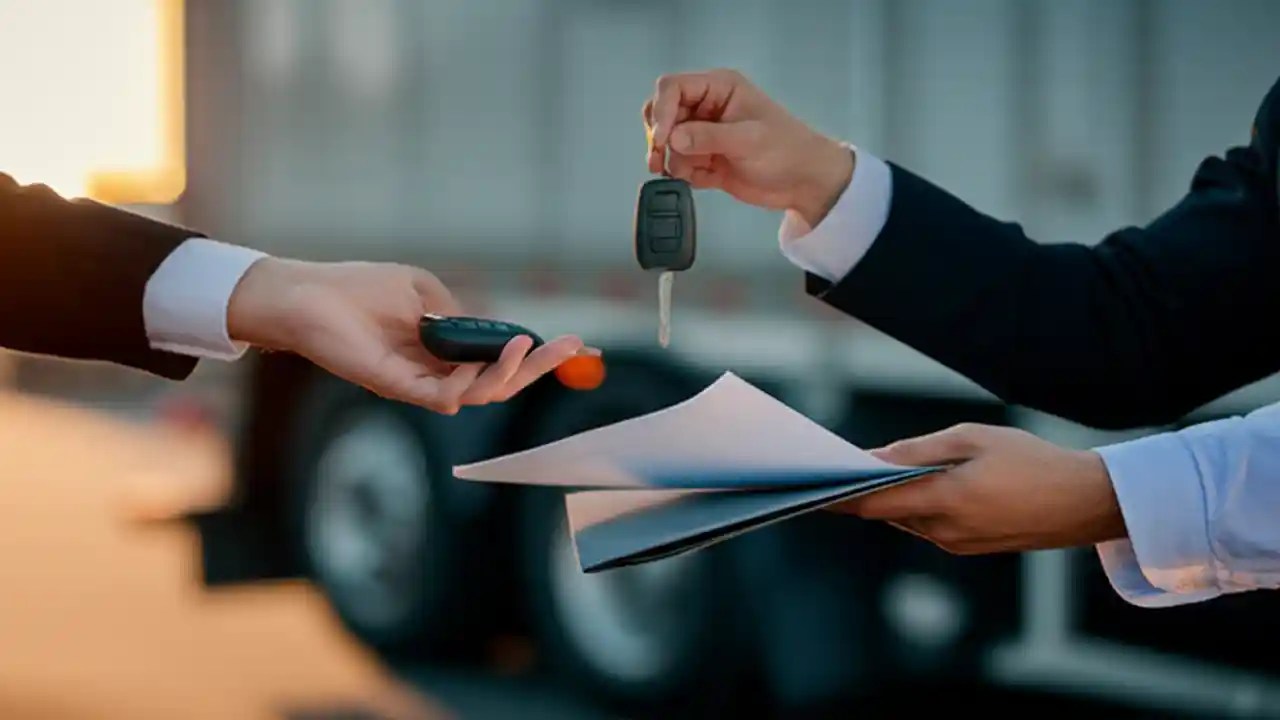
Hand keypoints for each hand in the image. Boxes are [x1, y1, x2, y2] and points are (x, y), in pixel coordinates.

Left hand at [225, 258, 588, 413]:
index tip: (574, 344)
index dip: (535, 358)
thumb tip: (485, 330)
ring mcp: (415, 381)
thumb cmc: (354, 289)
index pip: (496, 362)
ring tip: (526, 350)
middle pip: (497, 384)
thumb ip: (454, 313)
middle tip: (570, 349)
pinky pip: (441, 398)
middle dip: (538, 369)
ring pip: (477, 396)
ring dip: (507, 377)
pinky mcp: (393, 384)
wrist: (303, 297)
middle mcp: (433, 372)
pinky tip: (488, 361)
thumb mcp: (419, 290)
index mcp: (441, 351)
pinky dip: (469, 384)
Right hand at [643, 68, 853, 225]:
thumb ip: (708, 137)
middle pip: (663, 113)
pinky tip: (701, 179)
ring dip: (671, 159)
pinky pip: (679, 164)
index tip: (663, 139)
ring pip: (668, 142)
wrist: (805, 183)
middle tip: (658, 159)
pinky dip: (683, 174)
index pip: (673, 87)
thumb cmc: (787, 150)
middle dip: (659, 137)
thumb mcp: (749, 139)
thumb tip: (673, 139)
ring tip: (688, 173)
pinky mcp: (706, 159)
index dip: (662, 111)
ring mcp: (705, 135)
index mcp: (719, 88)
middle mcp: (707, 108)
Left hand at [832, 423, 1126, 553]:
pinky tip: (917, 485)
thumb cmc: (1032, 461)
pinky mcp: (968, 548)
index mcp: (945, 501)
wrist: (1085, 503)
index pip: (873, 504)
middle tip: (838, 467)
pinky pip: (928, 526)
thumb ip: (919, 451)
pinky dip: (917, 506)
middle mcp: (944, 531)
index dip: (841, 494)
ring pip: (906, 519)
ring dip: (893, 498)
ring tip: (873, 471)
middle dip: (865, 491)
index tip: (816, 481)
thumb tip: (875, 458)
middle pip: (886, 512)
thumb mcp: (973, 440)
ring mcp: (956, 544)